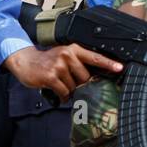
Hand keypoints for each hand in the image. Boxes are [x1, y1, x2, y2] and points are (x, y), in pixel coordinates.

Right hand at [3, 44, 122, 100]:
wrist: (26, 62)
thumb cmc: (48, 62)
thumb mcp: (64, 56)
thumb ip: (79, 63)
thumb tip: (95, 78)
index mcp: (74, 49)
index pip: (95, 57)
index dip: (109, 64)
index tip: (120, 68)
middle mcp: (67, 55)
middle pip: (86, 77)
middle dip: (80, 84)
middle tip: (70, 82)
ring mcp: (59, 65)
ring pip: (74, 87)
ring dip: (69, 90)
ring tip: (60, 84)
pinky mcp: (51, 76)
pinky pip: (65, 92)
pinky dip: (62, 96)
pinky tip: (57, 92)